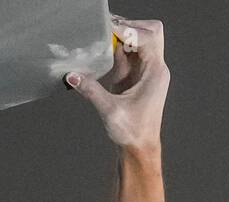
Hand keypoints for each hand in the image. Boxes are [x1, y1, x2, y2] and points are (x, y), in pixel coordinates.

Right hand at [66, 14, 168, 154]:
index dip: (129, 30)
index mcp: (155, 73)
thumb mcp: (110, 111)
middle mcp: (154, 68)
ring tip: (101, 37)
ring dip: (121, 35)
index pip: (149, 37)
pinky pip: (127, 52)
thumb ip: (91, 90)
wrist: (139, 148)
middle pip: (149, 32)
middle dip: (129, 26)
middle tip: (108, 30)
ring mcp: (145, 70)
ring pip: (138, 39)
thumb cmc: (134, 133)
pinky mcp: (134, 75)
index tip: (109, 30)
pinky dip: (115, 47)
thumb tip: (72, 75)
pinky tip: (101, 50)